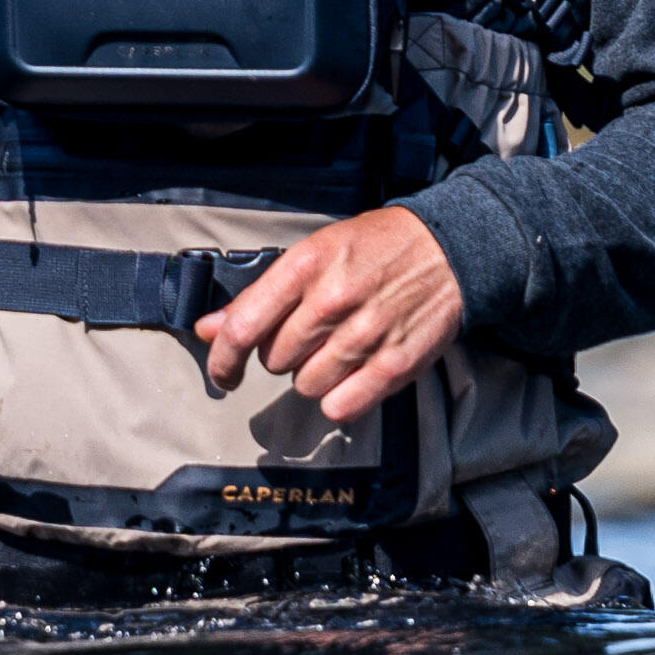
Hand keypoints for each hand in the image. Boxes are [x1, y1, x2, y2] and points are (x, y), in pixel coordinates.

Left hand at [203, 209, 467, 425]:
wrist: (447, 248)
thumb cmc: (373, 248)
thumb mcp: (311, 253)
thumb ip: (258, 296)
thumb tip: (207, 329)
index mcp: (305, 266)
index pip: (243, 327)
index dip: (222, 359)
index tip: (223, 373)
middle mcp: (332, 300)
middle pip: (276, 360)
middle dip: (284, 354)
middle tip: (311, 333)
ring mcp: (366, 334)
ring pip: (307, 386)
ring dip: (314, 375)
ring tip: (338, 347)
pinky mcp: (395, 363)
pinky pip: (342, 406)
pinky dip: (341, 398)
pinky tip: (352, 375)